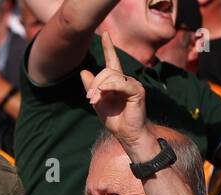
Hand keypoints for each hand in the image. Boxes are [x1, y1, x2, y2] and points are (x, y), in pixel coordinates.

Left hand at [79, 33, 147, 149]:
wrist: (126, 135)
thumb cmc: (115, 120)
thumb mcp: (98, 102)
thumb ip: (92, 88)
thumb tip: (83, 71)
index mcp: (117, 82)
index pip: (112, 61)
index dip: (109, 47)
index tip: (106, 34)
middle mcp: (126, 80)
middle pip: (107, 70)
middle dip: (95, 83)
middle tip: (89, 98)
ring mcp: (133, 84)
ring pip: (112, 76)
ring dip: (99, 87)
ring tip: (93, 100)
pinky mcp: (137, 91)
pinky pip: (121, 83)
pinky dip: (110, 88)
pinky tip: (103, 94)